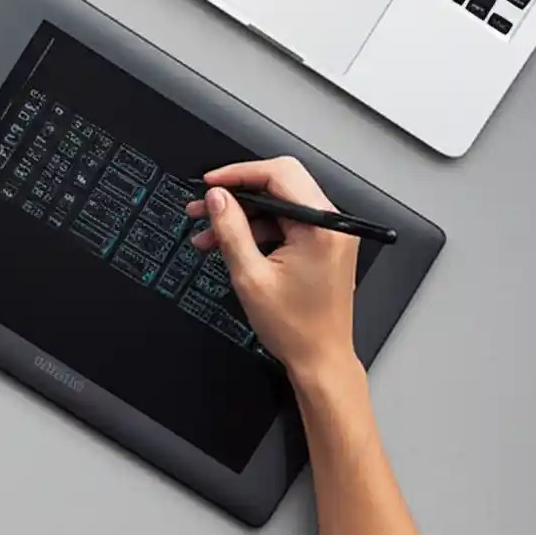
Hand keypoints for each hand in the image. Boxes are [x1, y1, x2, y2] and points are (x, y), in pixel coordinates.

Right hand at [185, 157, 359, 382]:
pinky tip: (229, 245)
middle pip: (279, 185)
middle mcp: (331, 225)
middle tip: (204, 206)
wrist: (320, 360)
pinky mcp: (322, 245)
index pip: (279, 174)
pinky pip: (284, 224)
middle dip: (237, 194)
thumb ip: (231, 230)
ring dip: (242, 216)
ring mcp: (328, 235)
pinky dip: (256, 231)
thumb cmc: (295, 328)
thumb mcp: (250, 276)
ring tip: (208, 235)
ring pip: (277, 205)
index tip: (210, 183)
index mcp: (321, 228)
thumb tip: (217, 198)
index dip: (239, 174)